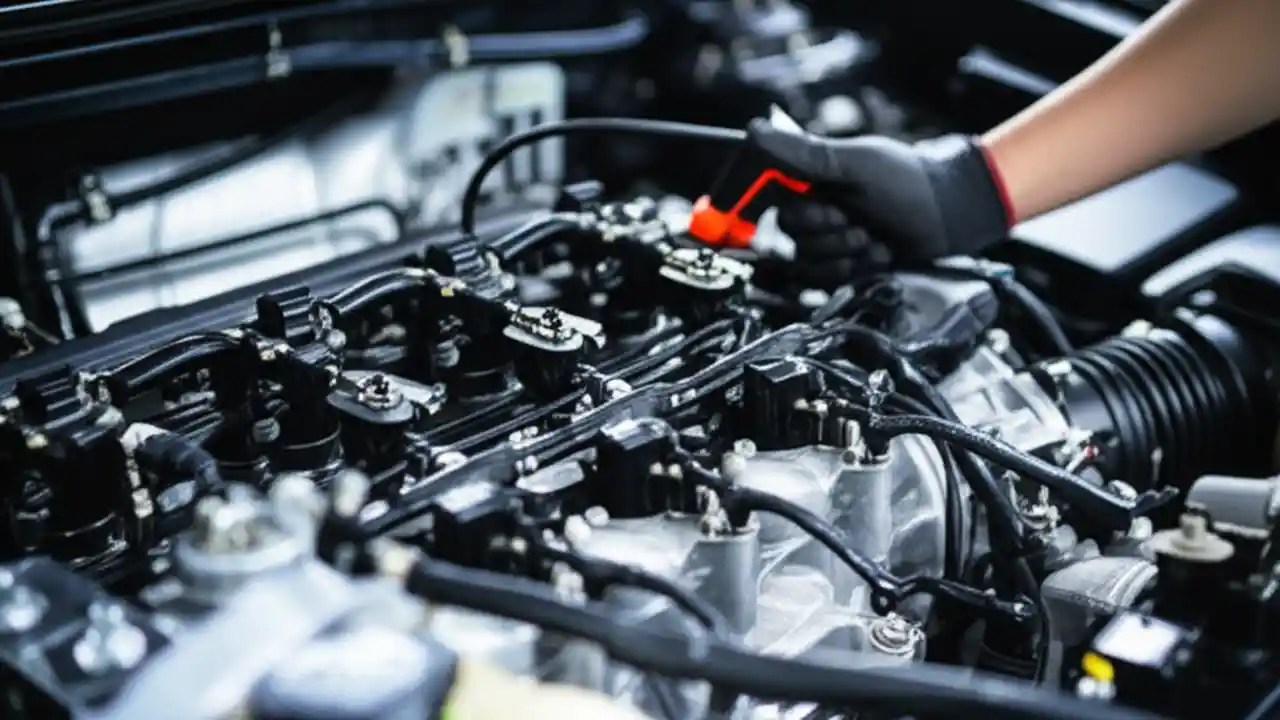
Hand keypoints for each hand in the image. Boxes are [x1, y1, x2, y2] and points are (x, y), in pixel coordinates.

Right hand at [749, 120, 1013, 260]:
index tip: (822, 211)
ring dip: (843, 252)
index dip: (793, 209)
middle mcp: (815, 202)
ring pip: (805, 257)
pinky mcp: (839, 262)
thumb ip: (806, 153)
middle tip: (859, 222)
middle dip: (828, 233)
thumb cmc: (910, 183)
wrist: (951, 218)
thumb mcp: (858, 165)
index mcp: (812, 174)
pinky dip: (850, 269)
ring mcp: (827, 234)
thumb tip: (755, 130)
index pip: (770, 193)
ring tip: (874, 238)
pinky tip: (876, 254)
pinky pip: (821, 277)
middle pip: (790, 231)